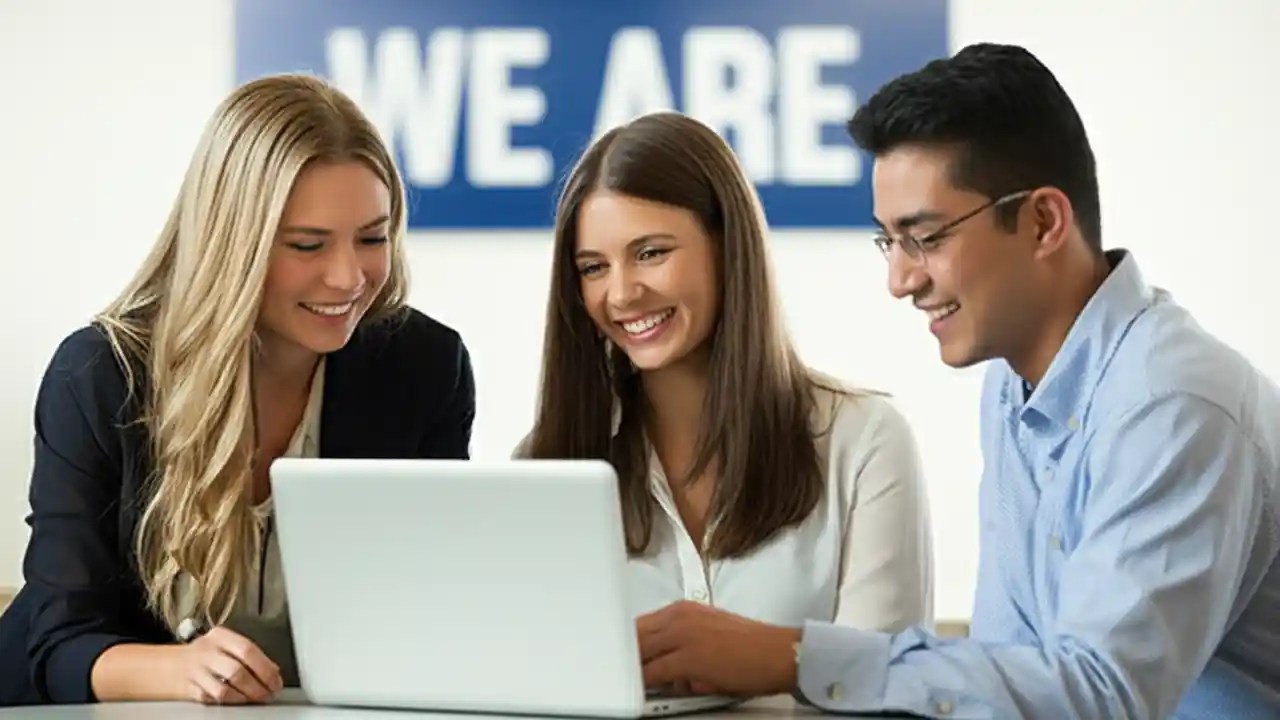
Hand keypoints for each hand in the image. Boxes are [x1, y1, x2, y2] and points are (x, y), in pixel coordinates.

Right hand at [174, 626, 283, 703]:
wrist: (170, 665)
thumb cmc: (207, 655)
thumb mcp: (226, 646)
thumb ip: (249, 656)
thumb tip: (273, 672)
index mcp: (220, 636)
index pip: (247, 649)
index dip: (265, 668)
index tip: (276, 680)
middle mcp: (206, 651)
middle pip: (237, 671)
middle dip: (258, 686)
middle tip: (269, 694)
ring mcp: (195, 671)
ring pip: (224, 689)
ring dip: (245, 697)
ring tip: (255, 699)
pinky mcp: (188, 689)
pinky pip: (212, 699)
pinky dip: (228, 701)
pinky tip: (237, 700)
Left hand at [636, 601, 801, 697]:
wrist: (778, 653)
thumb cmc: (751, 646)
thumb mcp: (709, 631)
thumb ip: (682, 640)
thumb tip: (662, 663)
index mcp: (684, 609)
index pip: (641, 624)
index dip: (629, 642)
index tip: (622, 655)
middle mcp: (680, 616)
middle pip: (635, 635)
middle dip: (626, 655)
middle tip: (619, 671)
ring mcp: (683, 635)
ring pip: (640, 652)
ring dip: (633, 668)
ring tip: (628, 681)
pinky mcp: (688, 658)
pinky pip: (653, 672)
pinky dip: (644, 682)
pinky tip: (643, 691)